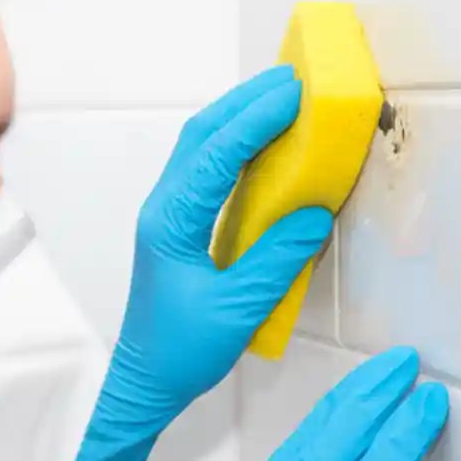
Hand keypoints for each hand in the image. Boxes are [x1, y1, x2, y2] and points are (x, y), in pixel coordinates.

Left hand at [67, 66, 332, 460]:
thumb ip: (278, 259)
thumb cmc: (182, 352)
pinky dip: (235, 144)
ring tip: (282, 97)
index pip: (216, 155)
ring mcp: (167, 213)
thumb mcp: (238, 310)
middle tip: (293, 79)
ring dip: (239, 116)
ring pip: (200, 146)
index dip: (256, 120)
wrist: (144, 381)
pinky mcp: (178, 224)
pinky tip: (263, 142)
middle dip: (246, 101)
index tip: (294, 95)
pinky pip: (206, 168)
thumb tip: (315, 213)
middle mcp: (164, 208)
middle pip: (202, 134)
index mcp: (172, 223)